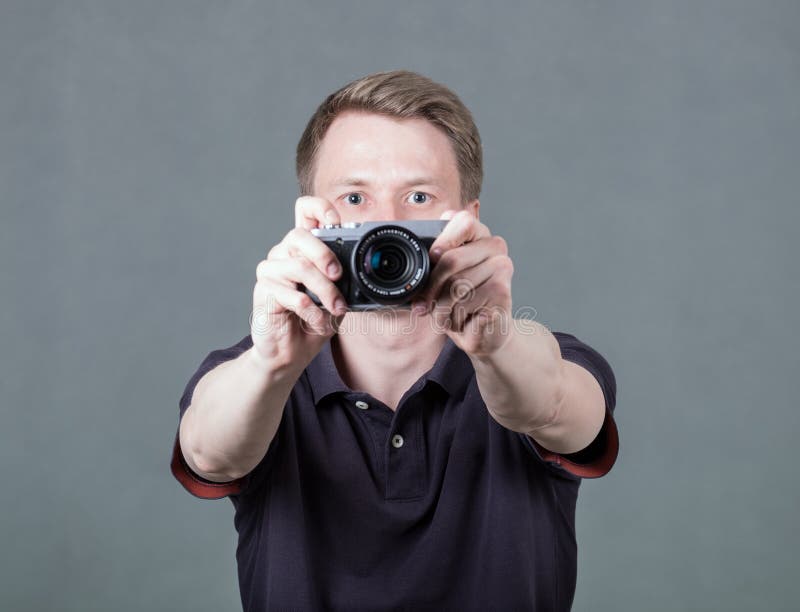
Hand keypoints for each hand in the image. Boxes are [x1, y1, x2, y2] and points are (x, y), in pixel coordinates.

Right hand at [250, 197, 346, 369]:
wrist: (289, 354)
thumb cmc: (312, 322)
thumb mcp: (337, 298)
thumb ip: (344, 280)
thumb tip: (361, 270)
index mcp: (302, 249)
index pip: (305, 211)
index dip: (321, 209)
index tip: (337, 225)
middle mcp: (283, 255)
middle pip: (299, 234)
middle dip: (325, 254)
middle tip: (339, 275)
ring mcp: (271, 273)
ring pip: (300, 267)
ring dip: (325, 291)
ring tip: (336, 310)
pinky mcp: (264, 293)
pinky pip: (292, 295)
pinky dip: (313, 312)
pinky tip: (319, 323)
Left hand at [412, 209, 513, 356]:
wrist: (485, 332)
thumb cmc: (459, 302)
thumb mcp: (440, 279)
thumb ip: (431, 262)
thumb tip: (409, 261)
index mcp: (477, 234)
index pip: (462, 221)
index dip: (443, 240)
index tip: (432, 258)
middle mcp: (494, 246)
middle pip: (452, 259)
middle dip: (430, 288)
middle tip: (421, 306)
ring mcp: (502, 267)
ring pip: (456, 286)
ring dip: (441, 309)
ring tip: (445, 316)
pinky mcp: (503, 291)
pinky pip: (465, 304)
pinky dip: (454, 319)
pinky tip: (462, 321)